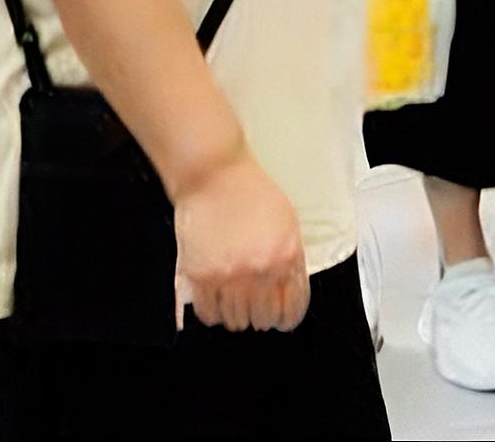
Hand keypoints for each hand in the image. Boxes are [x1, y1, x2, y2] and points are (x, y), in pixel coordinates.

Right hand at [175, 156, 307, 332]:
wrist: (214, 174)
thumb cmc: (250, 191)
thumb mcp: (286, 221)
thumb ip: (290, 258)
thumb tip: (288, 290)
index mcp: (287, 254)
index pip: (293, 307)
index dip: (288, 319)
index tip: (282, 321)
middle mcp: (260, 269)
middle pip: (264, 318)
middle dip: (261, 315)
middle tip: (255, 306)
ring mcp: (229, 275)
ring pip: (236, 321)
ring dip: (236, 314)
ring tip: (234, 298)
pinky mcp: (201, 276)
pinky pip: (209, 314)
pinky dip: (213, 312)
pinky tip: (216, 297)